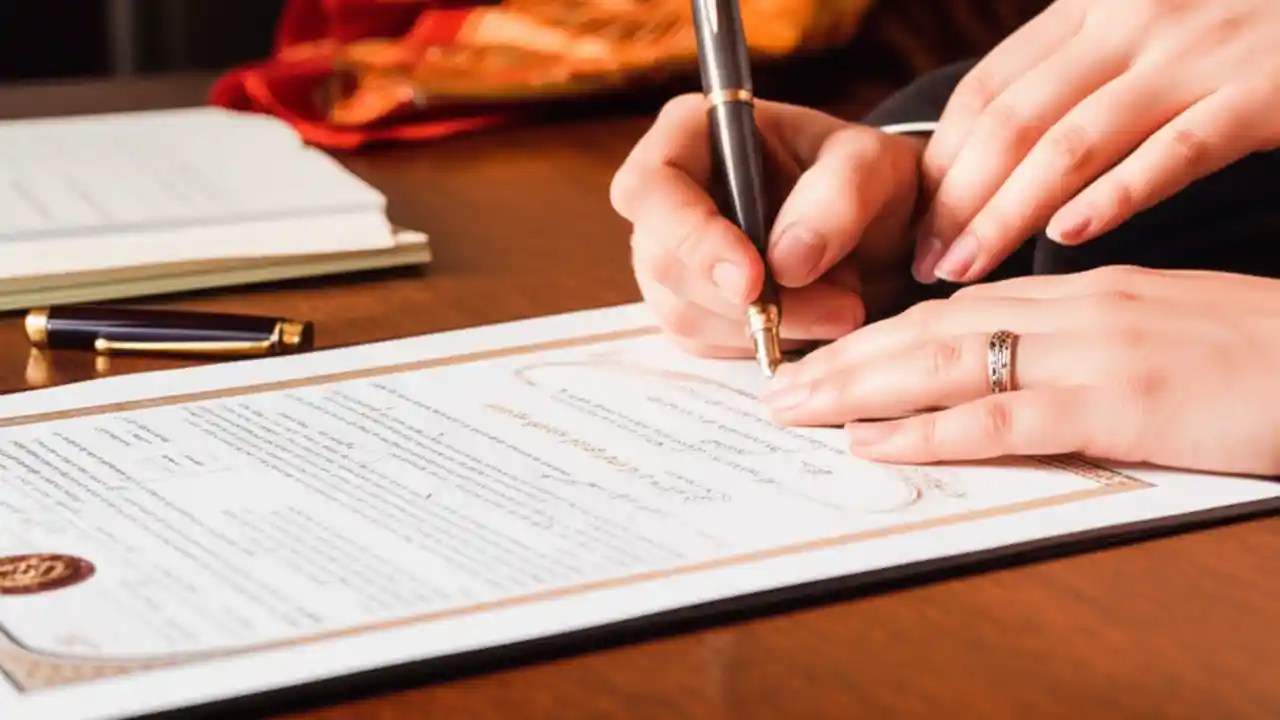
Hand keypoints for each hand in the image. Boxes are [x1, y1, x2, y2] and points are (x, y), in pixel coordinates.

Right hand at [610, 94, 922, 357]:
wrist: (879, 227)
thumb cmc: (864, 178)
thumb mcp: (873, 165)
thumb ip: (839, 196)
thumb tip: (785, 263)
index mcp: (689, 133)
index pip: (649, 187)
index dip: (692, 237)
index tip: (754, 279)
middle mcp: (665, 196)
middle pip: (665, 262)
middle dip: (748, 299)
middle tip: (842, 306)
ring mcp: (668, 255)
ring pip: (684, 312)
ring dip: (766, 325)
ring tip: (842, 305)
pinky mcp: (684, 305)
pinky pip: (703, 342)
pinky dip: (762, 342)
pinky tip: (810, 320)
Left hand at [762, 266, 1279, 476]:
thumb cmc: (1255, 355)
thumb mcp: (1154, 330)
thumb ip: (1077, 341)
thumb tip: (1009, 366)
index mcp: (1079, 293)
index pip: (952, 309)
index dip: (879, 334)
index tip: (825, 354)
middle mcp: (1071, 312)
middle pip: (929, 329)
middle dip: (845, 358)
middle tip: (777, 382)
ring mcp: (1092, 356)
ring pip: (947, 363)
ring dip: (859, 388)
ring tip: (795, 407)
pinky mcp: (1121, 407)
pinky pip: (1003, 418)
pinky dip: (930, 430)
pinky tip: (876, 442)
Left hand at [914, 0, 1279, 284]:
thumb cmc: (1233, 30)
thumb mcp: (1138, 30)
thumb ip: (1069, 77)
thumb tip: (986, 162)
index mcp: (1090, 6)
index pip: (987, 89)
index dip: (941, 162)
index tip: (912, 225)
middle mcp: (1132, 20)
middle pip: (1014, 121)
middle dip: (957, 200)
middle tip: (923, 264)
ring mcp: (1196, 54)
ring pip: (1074, 142)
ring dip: (1007, 213)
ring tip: (966, 266)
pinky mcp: (1260, 92)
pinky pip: (1174, 151)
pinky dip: (1115, 195)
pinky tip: (1066, 236)